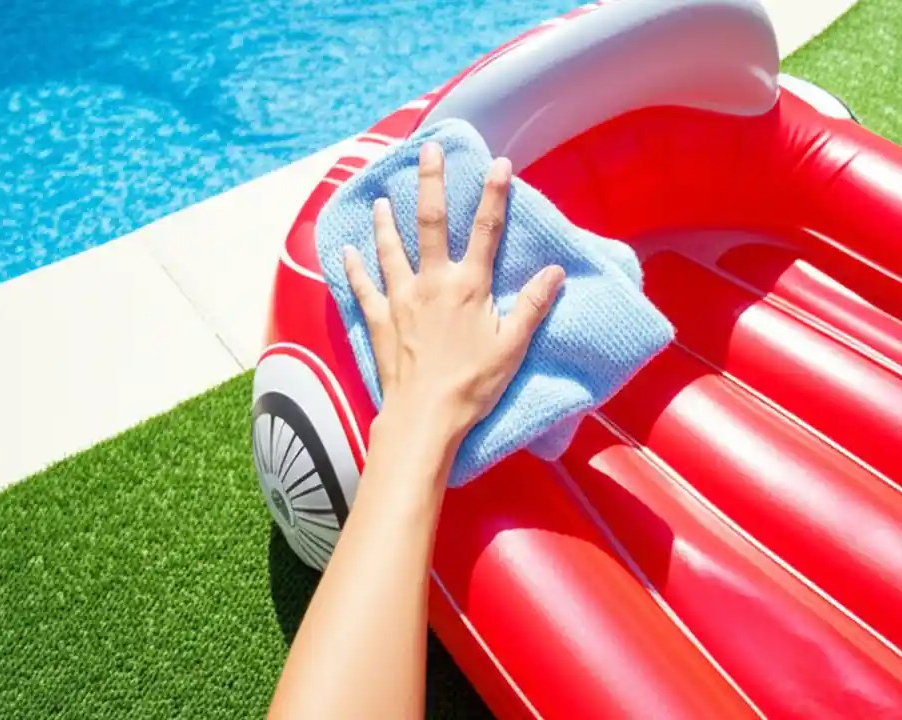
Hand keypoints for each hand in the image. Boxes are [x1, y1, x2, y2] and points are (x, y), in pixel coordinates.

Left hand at [344, 142, 564, 441]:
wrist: (425, 415)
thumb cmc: (474, 383)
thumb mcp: (513, 345)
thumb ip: (533, 305)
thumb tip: (555, 271)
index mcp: (470, 286)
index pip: (487, 230)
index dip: (494, 194)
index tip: (499, 163)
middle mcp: (433, 282)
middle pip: (431, 222)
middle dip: (431, 183)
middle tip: (428, 150)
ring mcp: (402, 299)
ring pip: (391, 248)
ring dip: (386, 221)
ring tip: (382, 198)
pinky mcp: (381, 320)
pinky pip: (364, 287)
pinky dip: (354, 268)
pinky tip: (346, 251)